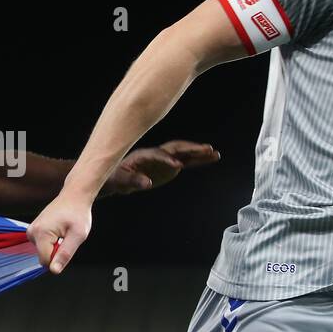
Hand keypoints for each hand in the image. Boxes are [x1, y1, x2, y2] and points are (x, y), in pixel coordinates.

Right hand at [27, 190, 92, 274]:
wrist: (73, 196)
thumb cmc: (77, 213)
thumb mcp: (78, 236)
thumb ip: (65, 254)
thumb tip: (54, 270)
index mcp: (41, 234)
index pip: (45, 262)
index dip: (59, 259)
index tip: (68, 245)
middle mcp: (32, 232)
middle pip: (44, 257)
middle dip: (57, 252)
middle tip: (67, 237)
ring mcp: (31, 230)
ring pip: (43, 251)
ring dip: (55, 246)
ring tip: (64, 232)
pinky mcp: (34, 230)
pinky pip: (42, 245)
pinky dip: (52, 241)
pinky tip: (59, 230)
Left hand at [100, 140, 219, 195]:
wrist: (118, 177)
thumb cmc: (117, 178)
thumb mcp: (122, 181)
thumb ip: (135, 181)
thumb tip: (148, 183)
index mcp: (143, 155)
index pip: (158, 154)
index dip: (167, 159)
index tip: (178, 165)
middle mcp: (156, 154)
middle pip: (175, 148)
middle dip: (190, 149)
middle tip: (205, 149)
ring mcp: (165, 159)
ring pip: (184, 153)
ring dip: (199, 152)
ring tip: (215, 152)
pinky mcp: (170, 166)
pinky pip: (187, 162)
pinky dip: (198, 160)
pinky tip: (211, 158)